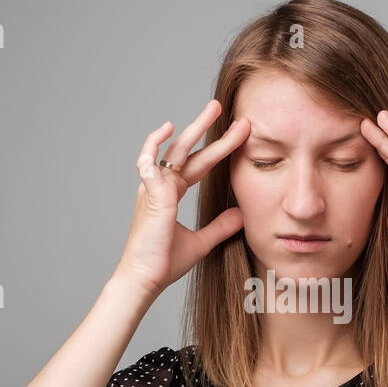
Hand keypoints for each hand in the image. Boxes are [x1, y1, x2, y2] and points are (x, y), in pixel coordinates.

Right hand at [113, 99, 249, 299]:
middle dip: (207, 128)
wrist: (146, 278)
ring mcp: (153, 188)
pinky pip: (148, 163)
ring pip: (175, 151)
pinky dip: (154, 145)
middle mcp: (161, 186)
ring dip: (194, 129)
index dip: (219, 149)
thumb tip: (241, 213)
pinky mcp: (149, 195)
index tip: (240, 134)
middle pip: (187, 150)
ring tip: (214, 110)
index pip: (199, 164)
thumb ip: (220, 226)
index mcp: (171, 194)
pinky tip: (167, 129)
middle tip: (223, 107)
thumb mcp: (201, 241)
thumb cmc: (164, 262)